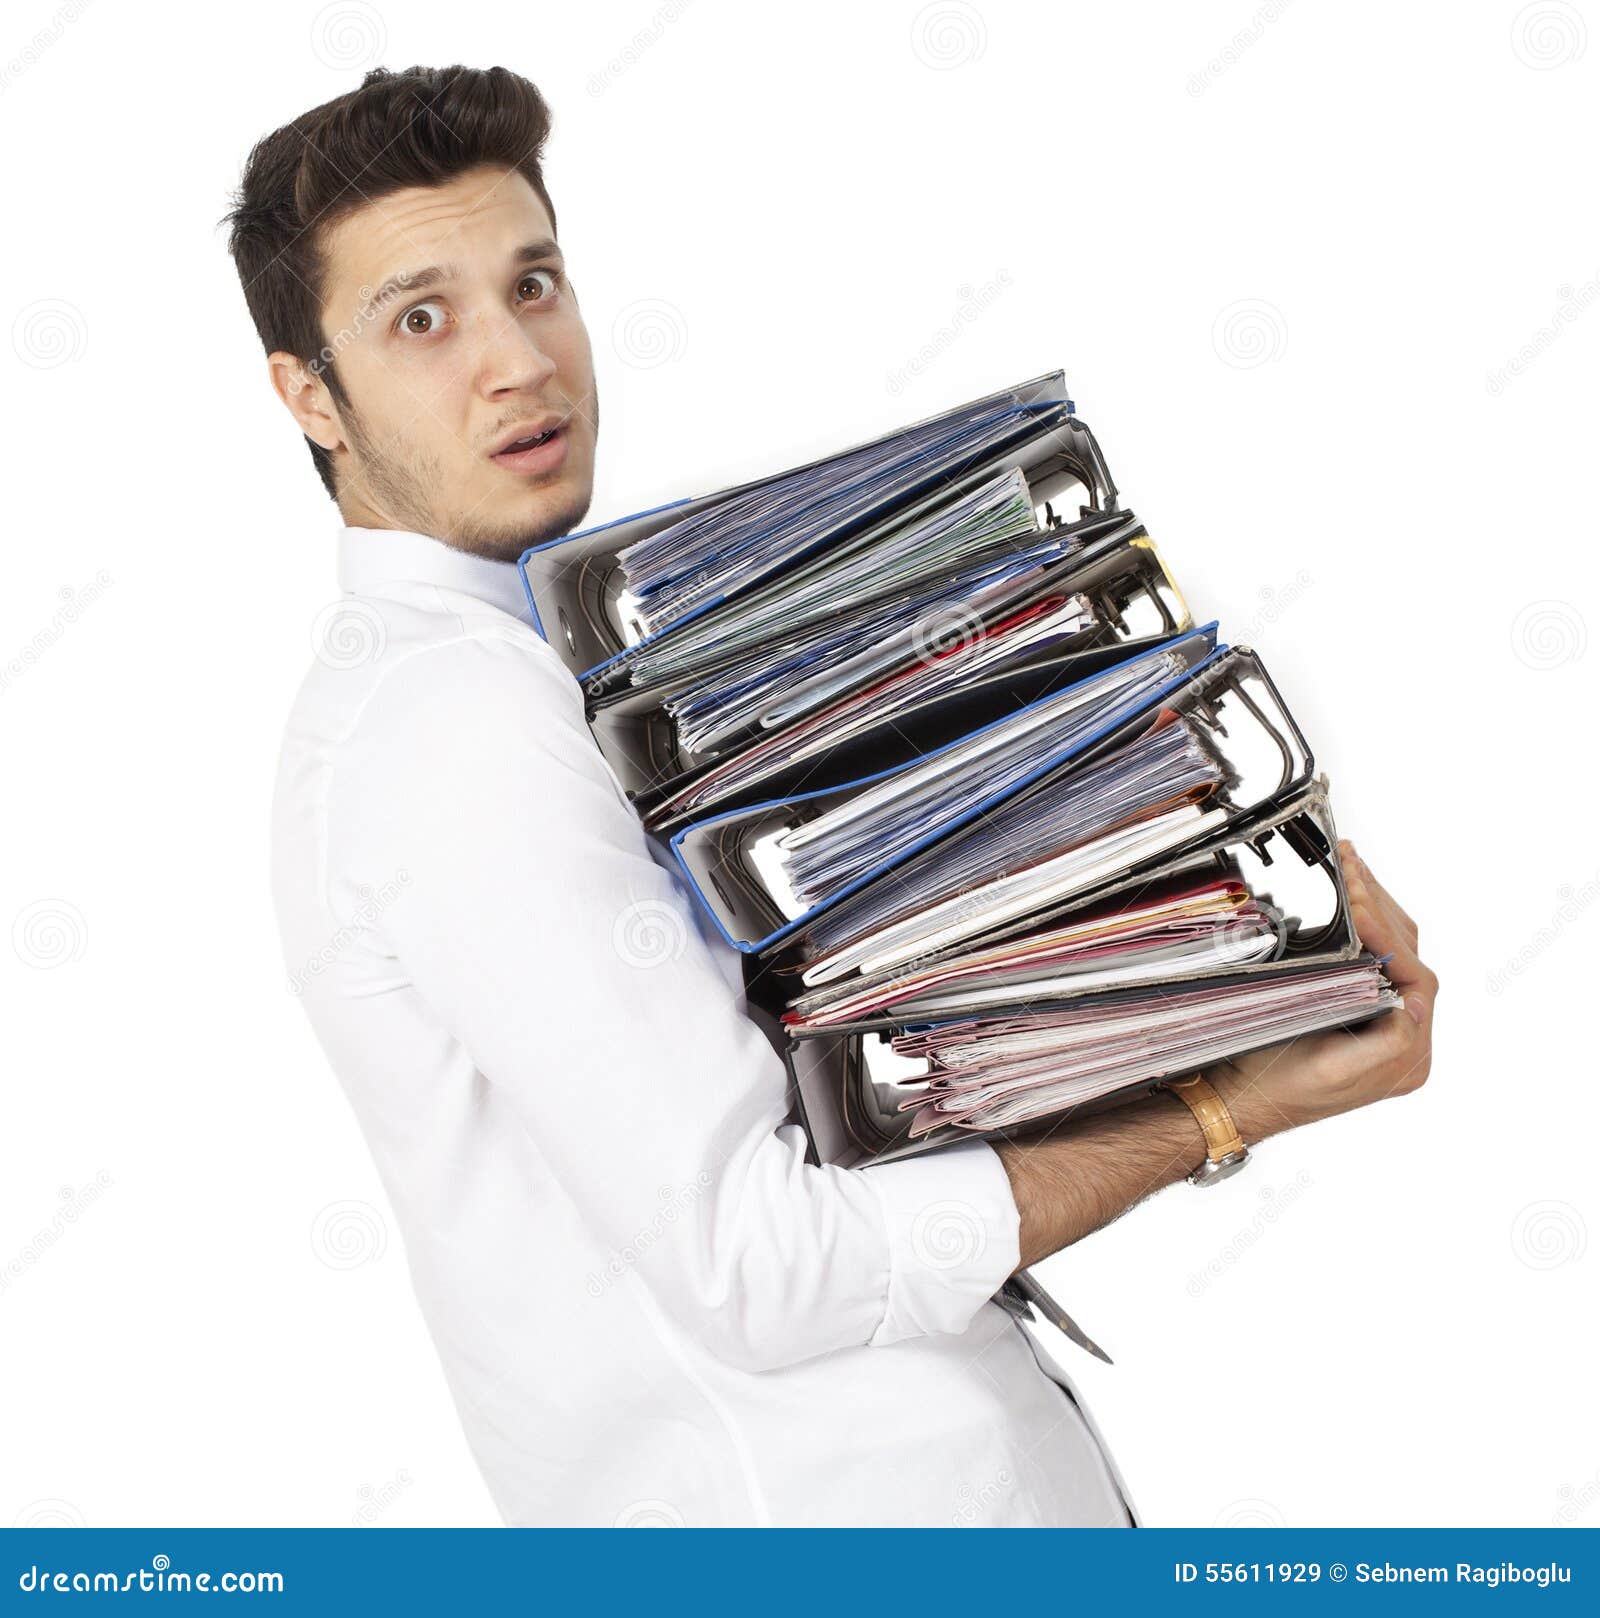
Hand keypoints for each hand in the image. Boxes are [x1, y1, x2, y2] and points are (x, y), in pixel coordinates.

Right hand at [1207, 841, 1437, 1141]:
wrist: (1234, 1100)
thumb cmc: (1275, 1088)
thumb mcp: (1338, 1071)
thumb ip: (1393, 1040)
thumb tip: (1416, 999)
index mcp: (1407, 1056)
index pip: (1415, 976)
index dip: (1388, 933)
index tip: (1354, 901)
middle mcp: (1402, 1038)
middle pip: (1408, 955)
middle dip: (1381, 905)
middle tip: (1352, 862)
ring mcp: (1378, 1020)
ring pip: (1392, 950)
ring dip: (1373, 905)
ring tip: (1351, 865)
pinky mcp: (1353, 1008)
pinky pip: (1371, 956)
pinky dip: (1361, 924)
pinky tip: (1346, 900)